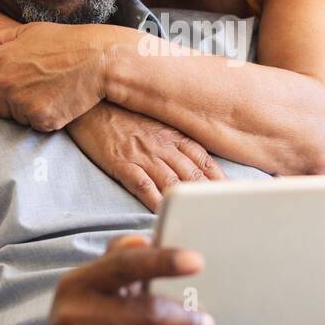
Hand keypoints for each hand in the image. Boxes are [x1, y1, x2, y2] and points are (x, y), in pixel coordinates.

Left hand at [0, 23, 130, 131]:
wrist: (99, 60)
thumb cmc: (66, 43)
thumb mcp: (31, 32)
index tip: (12, 88)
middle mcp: (6, 83)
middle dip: (14, 103)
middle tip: (40, 89)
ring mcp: (22, 102)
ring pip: (17, 119)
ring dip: (30, 112)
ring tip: (52, 93)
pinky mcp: (41, 118)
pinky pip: (36, 126)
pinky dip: (48, 120)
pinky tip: (61, 103)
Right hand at [27, 234, 214, 324]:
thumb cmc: (82, 319)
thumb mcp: (90, 285)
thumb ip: (118, 258)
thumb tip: (145, 240)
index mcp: (77, 284)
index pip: (125, 265)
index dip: (164, 261)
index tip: (197, 262)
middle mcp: (75, 316)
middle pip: (151, 311)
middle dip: (188, 318)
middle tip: (205, 323)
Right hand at [67, 102, 223, 211]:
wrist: (91, 105)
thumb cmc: (124, 116)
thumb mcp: (157, 124)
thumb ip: (177, 141)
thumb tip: (197, 161)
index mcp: (174, 136)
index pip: (204, 160)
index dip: (220, 180)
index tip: (233, 195)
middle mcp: (163, 146)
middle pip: (192, 174)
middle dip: (209, 195)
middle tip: (223, 212)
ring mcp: (143, 155)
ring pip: (172, 181)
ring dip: (186, 201)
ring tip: (200, 218)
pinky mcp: (122, 164)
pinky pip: (142, 185)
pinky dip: (154, 200)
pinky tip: (163, 213)